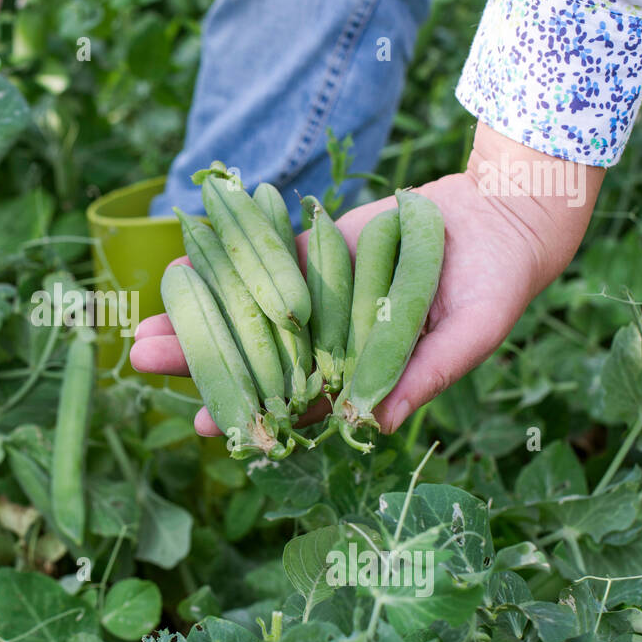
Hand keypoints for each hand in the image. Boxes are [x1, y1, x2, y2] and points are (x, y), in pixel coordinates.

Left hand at [129, 124, 603, 436]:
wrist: (498, 217)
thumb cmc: (494, 287)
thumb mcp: (468, 334)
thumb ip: (423, 375)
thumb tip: (372, 425)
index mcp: (358, 375)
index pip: (296, 403)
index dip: (252, 412)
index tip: (205, 422)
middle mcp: (327, 341)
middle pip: (257, 358)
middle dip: (202, 361)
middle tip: (144, 361)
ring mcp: (316, 296)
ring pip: (250, 312)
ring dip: (201, 317)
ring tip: (145, 324)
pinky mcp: (313, 253)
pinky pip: (265, 260)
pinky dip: (226, 264)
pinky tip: (184, 268)